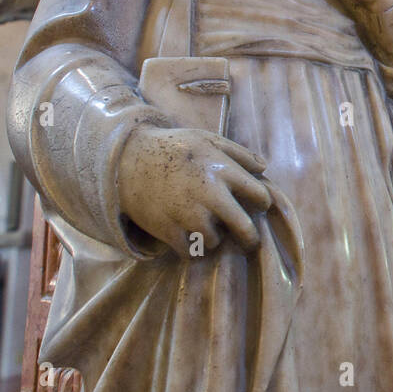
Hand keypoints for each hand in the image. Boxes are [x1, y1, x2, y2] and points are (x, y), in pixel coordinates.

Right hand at [117, 124, 273, 256]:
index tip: (256, 206)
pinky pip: (191, 252)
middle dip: (250, 237)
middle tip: (249, 240)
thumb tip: (265, 168)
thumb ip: (239, 153)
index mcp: (223, 170)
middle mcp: (209, 194)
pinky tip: (189, 235)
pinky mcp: (168, 230)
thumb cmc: (173, 147)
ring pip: (216, 242)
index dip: (261, 202)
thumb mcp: (208, 139)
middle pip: (244, 228)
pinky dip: (192, 248)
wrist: (127, 160)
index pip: (260, 196)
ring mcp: (188, 214)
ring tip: (206, 227)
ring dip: (214, 238)